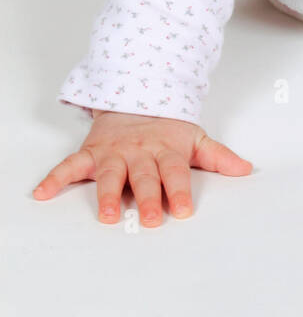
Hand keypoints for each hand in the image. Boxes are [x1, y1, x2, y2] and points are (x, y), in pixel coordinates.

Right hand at [32, 109, 252, 225]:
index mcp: (166, 150)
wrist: (135, 97)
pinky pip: (71, 165)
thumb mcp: (194, 137)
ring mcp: (113, 152)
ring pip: (109, 175)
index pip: (175, 172)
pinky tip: (42, 193)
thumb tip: (247, 170)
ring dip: (107, 195)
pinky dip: (55, 178)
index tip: (184, 209)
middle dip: (149, 197)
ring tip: (109, 215)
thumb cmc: (166, 127)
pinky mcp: (91, 152)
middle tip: (153, 219)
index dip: (180, 190)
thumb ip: (218, 156)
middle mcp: (139, 152)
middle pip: (144, 176)